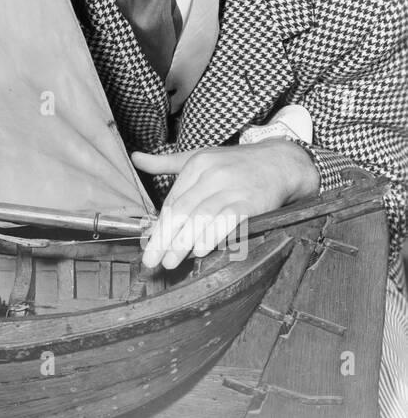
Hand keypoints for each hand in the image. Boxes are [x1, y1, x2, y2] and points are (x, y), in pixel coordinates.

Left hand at [131, 140, 319, 269]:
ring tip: (171, 261)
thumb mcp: (200, 157)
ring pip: (201, 218)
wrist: (281, 162)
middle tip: (152, 261)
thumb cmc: (236, 164)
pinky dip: (213, 236)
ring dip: (184, 243)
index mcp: (196, 165)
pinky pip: (228, 221)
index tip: (148, 247)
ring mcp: (232, 188)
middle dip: (164, 239)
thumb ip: (166, 162)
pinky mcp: (252, 202)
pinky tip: (201, 250)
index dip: (158, 227)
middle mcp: (212, 175)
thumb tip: (135, 158)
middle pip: (182, 211)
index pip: (172, 201)